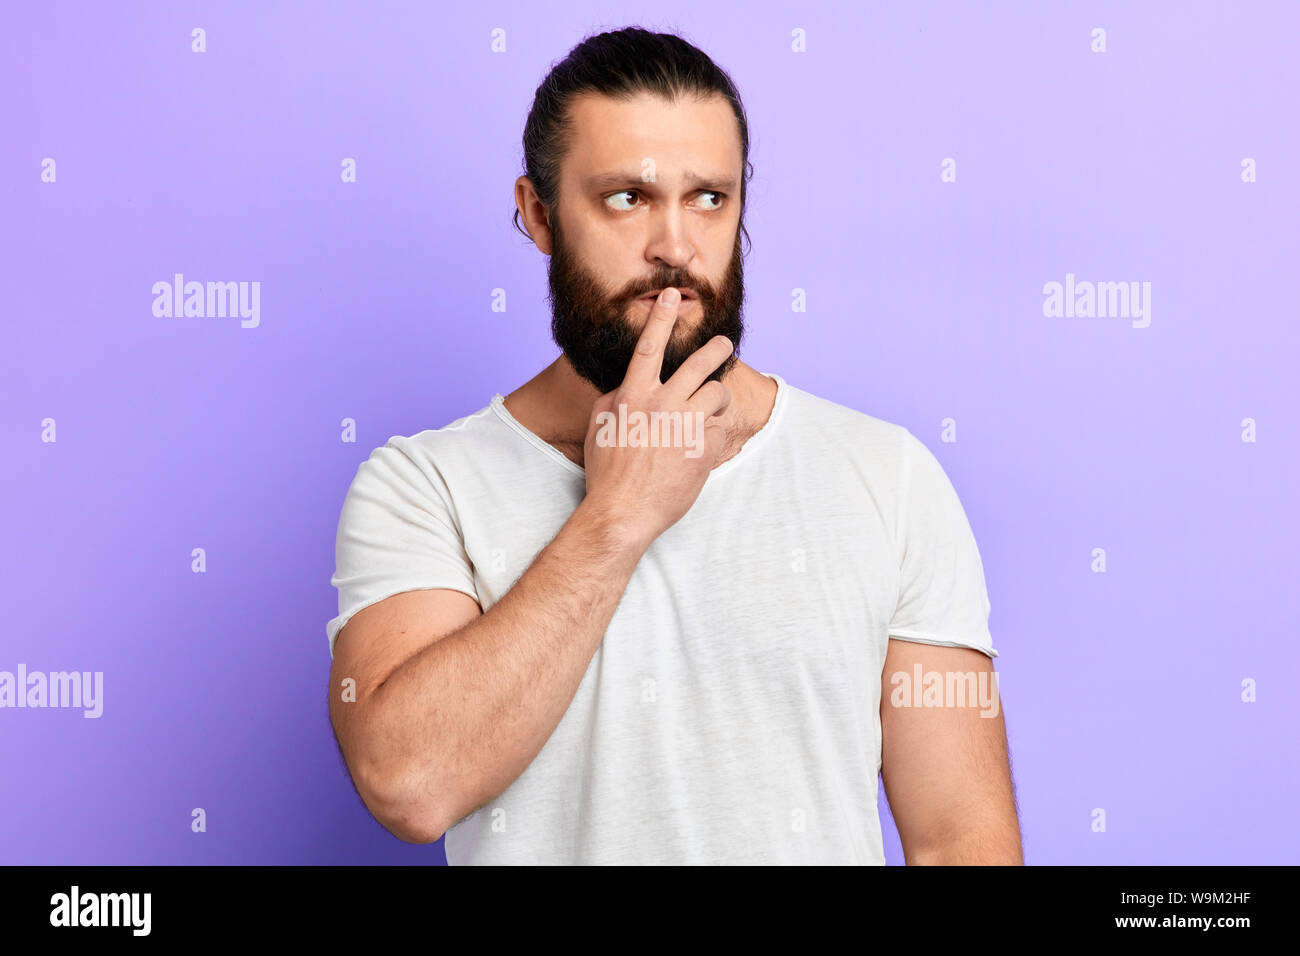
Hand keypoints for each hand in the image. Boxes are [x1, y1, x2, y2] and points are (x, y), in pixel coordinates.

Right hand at [581, 287, 733, 550]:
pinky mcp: (705, 448)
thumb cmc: (607, 472)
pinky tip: (700, 447)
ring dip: (716, 398)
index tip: (671, 294)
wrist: (623, 512)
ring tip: (709, 410)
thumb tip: (627, 384)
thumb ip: (615, 398)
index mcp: (633, 395)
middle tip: (725, 344)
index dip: (661, 317)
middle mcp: (662, 405)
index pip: (649, 346)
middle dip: (717, 347)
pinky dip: (713, 433)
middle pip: (700, 363)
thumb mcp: (599, 427)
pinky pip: (719, 427)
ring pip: (717, 393)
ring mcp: (686, 426)